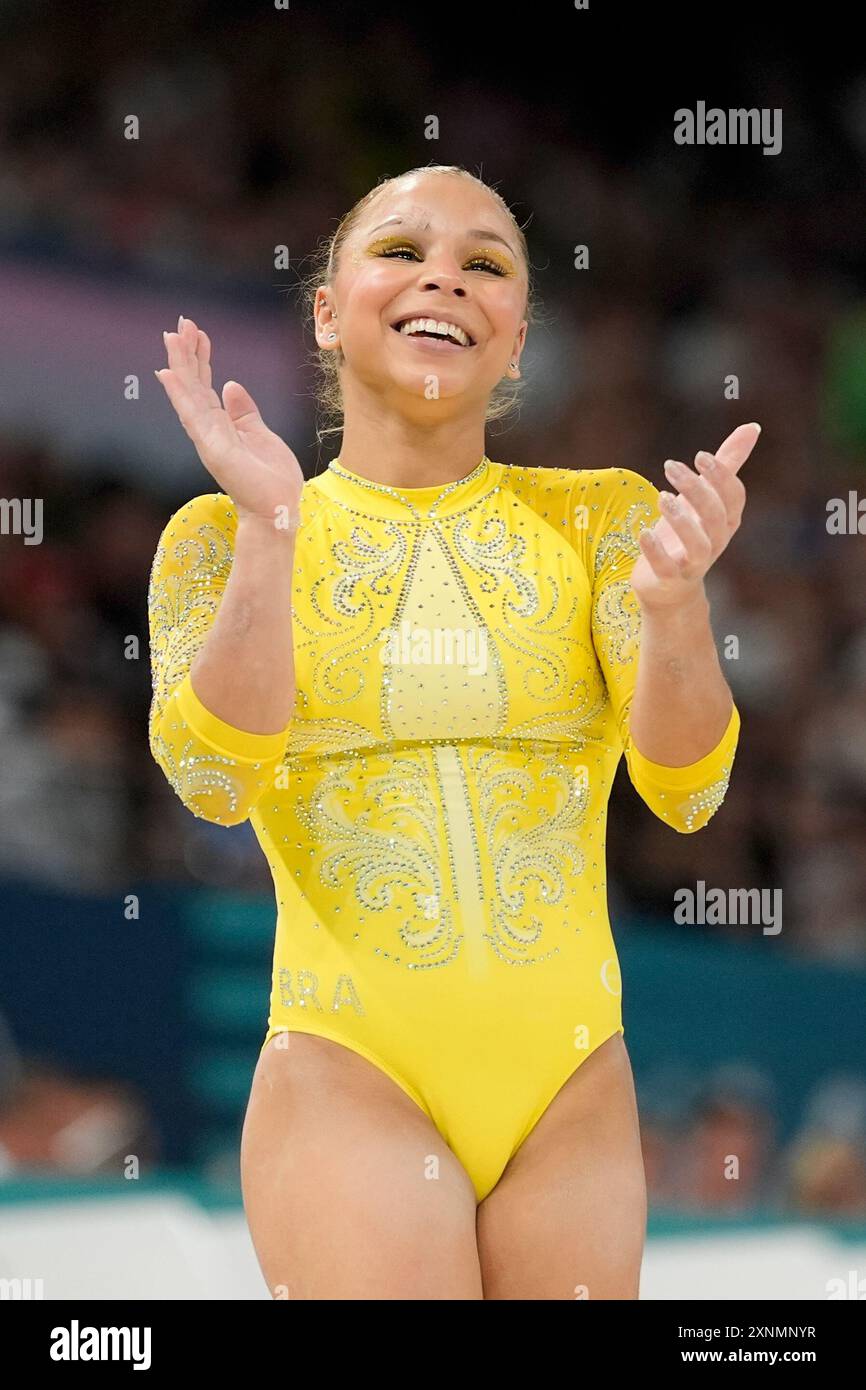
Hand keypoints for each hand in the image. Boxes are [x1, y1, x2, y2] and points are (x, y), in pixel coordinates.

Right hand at [155, 316, 303, 525]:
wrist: (278, 510)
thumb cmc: (272, 479)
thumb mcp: (261, 434)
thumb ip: (244, 412)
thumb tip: (232, 386)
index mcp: (222, 426)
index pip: (206, 386)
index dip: (202, 359)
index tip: (198, 333)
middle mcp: (209, 430)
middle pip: (194, 385)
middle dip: (187, 354)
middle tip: (181, 324)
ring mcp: (208, 438)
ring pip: (189, 394)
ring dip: (179, 365)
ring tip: (171, 336)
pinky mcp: (212, 447)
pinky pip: (192, 415)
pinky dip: (180, 393)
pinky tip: (169, 373)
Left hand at [630, 422, 759, 610]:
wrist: (669, 587)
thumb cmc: (686, 534)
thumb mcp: (704, 498)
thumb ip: (727, 464)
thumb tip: (753, 427)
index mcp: (726, 520)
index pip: (734, 497)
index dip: (721, 476)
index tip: (700, 455)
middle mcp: (715, 542)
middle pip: (716, 516)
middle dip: (697, 490)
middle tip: (671, 465)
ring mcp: (694, 563)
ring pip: (698, 544)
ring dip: (681, 520)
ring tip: (662, 496)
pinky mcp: (670, 579)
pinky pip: (667, 567)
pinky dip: (655, 551)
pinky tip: (643, 532)